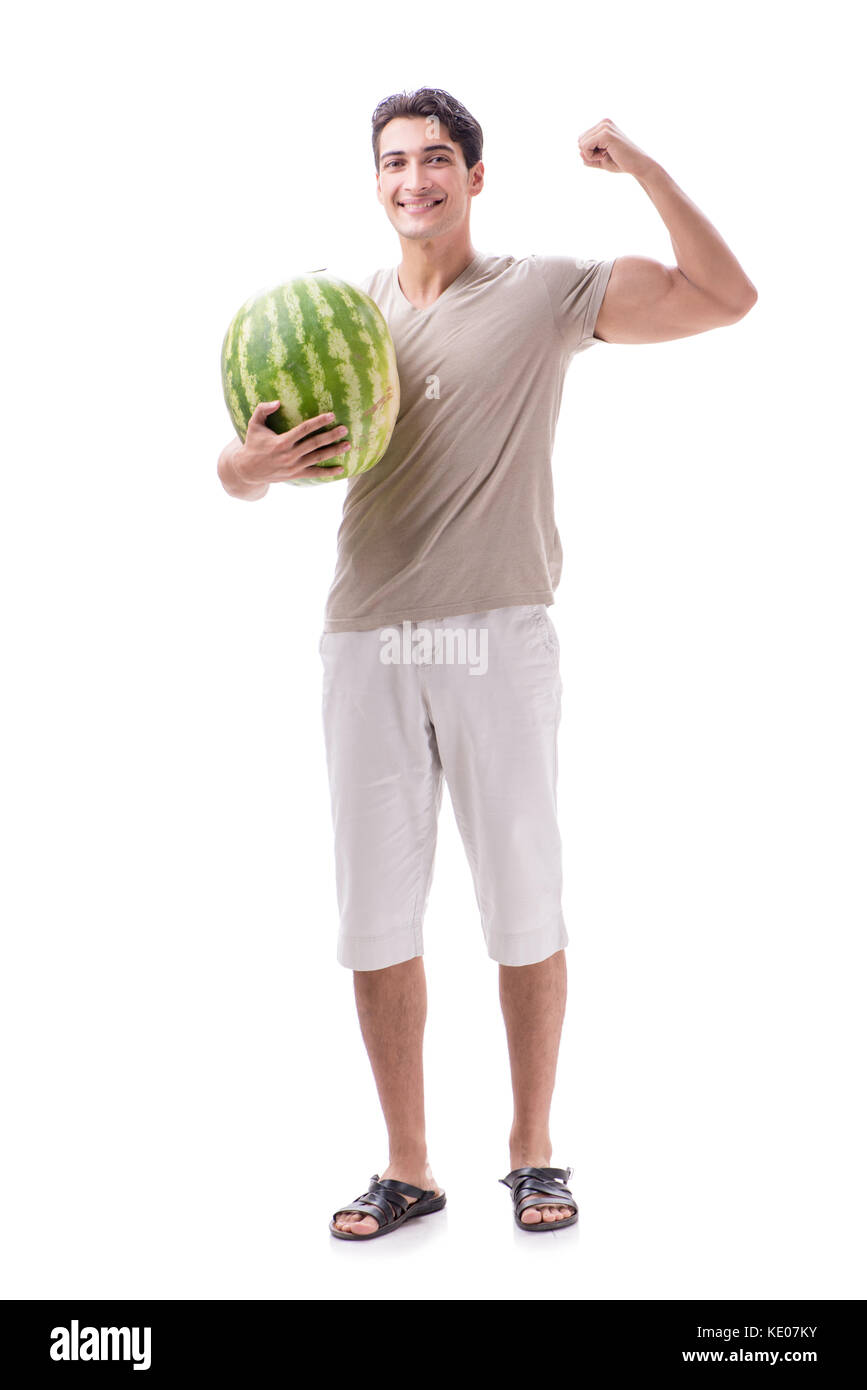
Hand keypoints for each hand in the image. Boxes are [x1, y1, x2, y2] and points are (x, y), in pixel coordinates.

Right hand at [237, 401, 351, 484]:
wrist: (247, 470)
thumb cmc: (253, 444)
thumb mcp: (253, 424)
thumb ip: (263, 409)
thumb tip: (277, 402)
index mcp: (281, 441)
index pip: (304, 429)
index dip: (318, 422)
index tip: (331, 415)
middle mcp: (289, 455)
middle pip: (314, 443)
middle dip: (331, 436)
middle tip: (345, 429)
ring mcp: (294, 466)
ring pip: (317, 458)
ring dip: (333, 451)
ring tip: (347, 445)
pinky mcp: (296, 475)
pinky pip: (315, 473)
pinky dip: (328, 472)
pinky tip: (341, 469)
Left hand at [578, 119, 655, 177]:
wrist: (637, 165)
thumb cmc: (621, 163)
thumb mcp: (600, 160)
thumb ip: (588, 157)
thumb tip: (579, 152)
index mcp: (603, 125)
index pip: (582, 139)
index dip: (589, 152)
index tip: (605, 154)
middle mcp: (604, 122)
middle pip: (580, 140)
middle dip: (589, 153)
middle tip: (606, 155)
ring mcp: (605, 126)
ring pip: (581, 144)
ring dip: (591, 155)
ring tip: (607, 154)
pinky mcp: (605, 134)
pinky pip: (585, 147)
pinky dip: (592, 156)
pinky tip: (605, 155)